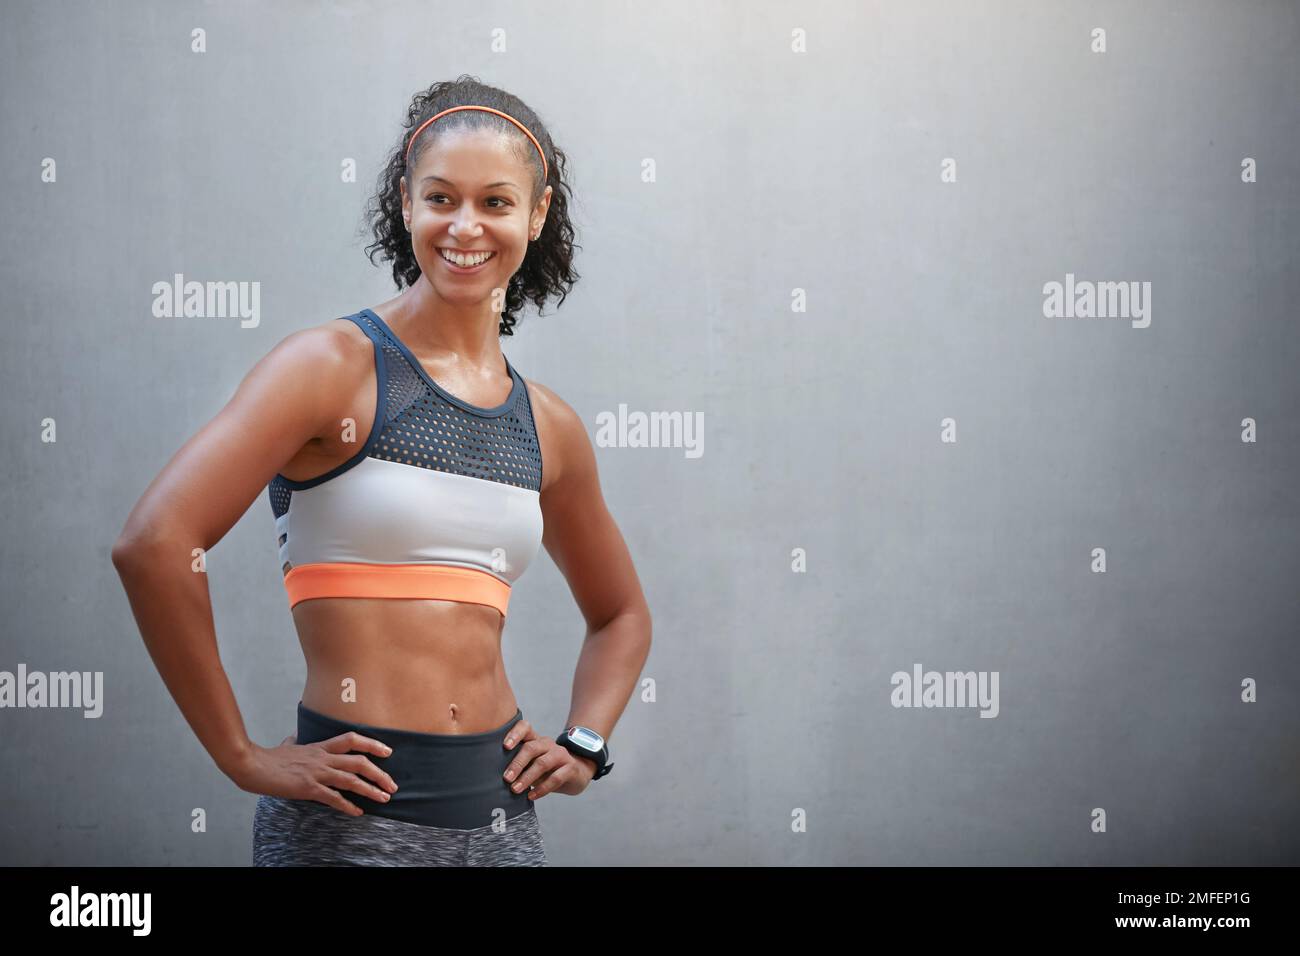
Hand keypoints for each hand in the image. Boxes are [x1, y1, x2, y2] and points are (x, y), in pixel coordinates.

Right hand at [228, 731, 399, 815]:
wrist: (252, 766)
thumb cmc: (269, 757)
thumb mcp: (286, 745)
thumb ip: (294, 741)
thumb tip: (293, 737)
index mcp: (320, 746)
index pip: (352, 739)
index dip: (372, 743)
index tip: (387, 751)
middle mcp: (322, 758)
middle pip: (359, 761)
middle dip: (379, 773)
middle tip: (392, 785)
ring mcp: (316, 773)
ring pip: (351, 780)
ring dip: (371, 790)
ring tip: (384, 798)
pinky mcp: (308, 788)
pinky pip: (333, 798)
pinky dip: (348, 806)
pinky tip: (358, 812)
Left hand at [501, 718, 595, 800]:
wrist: (576, 773)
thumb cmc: (546, 769)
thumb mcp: (531, 763)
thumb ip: (517, 765)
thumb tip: (491, 777)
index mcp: (535, 740)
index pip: (525, 727)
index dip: (515, 734)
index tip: (504, 746)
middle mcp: (547, 744)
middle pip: (531, 748)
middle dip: (517, 764)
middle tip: (506, 778)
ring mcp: (560, 755)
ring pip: (542, 763)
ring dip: (527, 778)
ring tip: (515, 790)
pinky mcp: (570, 768)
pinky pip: (555, 778)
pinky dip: (542, 789)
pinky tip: (531, 796)